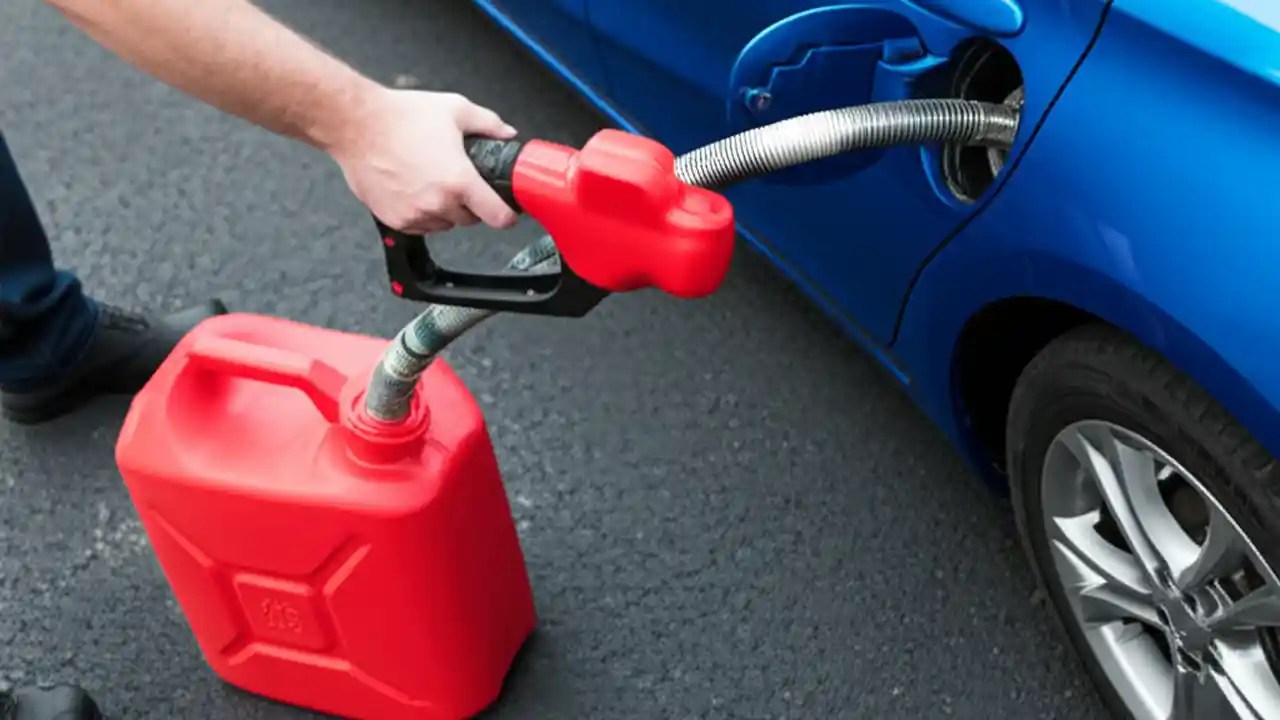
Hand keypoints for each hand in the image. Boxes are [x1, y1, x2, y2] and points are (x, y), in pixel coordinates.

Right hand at [328, 87, 519, 233]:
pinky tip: (415, 189)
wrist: (356, 124)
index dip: (508, 215)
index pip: (498, 217)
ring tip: (433, 181)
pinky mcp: (394, 219)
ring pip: (444, 224)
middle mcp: (438, 203)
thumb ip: (489, 124)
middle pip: (470, 220)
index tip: (507, 211)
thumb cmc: (401, 116)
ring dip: (446, 211)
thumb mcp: (455, 110)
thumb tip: (508, 134)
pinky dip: (423, 214)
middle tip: (460, 181)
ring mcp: (414, 215)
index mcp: (459, 181)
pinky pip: (420, 226)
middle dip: (471, 204)